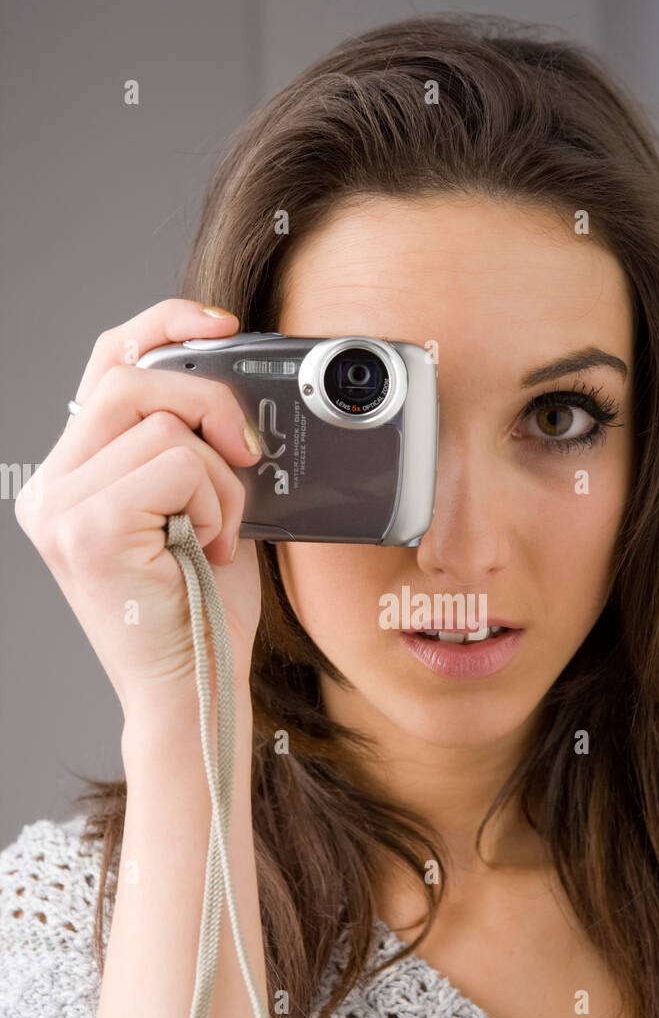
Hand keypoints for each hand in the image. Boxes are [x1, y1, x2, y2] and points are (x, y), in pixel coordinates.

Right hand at [16, 298, 263, 714]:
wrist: (194, 692)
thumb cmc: (201, 610)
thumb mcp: (199, 507)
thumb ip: (191, 445)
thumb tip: (226, 382)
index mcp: (72, 478)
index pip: (107, 365)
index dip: (162, 326)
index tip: (221, 325)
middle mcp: (51, 489)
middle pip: (131, 377)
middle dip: (210, 403)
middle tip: (246, 457)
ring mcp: (59, 508)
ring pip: (163, 423)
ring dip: (218, 479)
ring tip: (213, 533)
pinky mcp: (87, 528)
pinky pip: (177, 463)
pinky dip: (215, 501)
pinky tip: (208, 547)